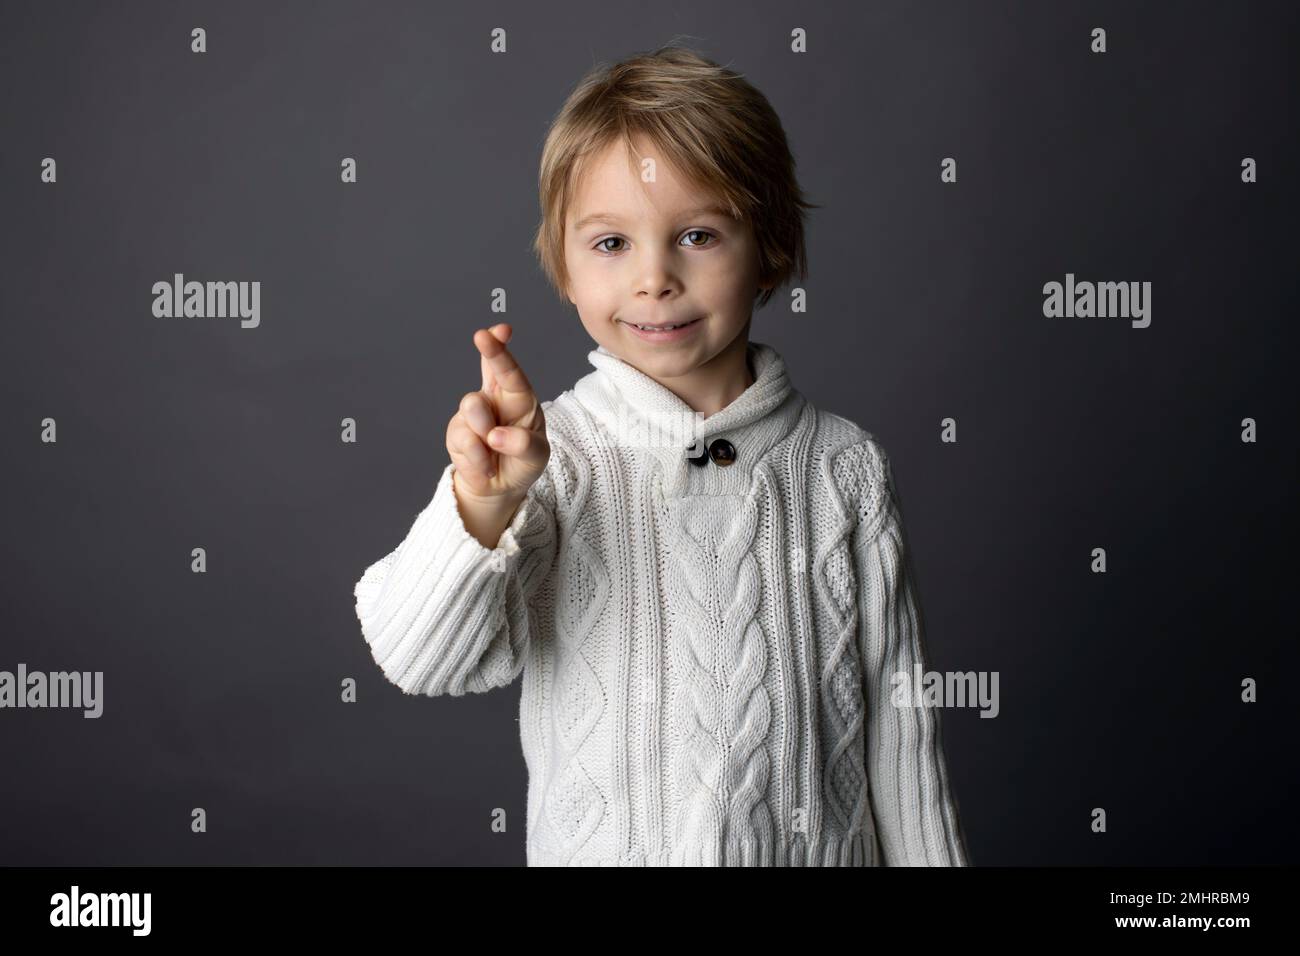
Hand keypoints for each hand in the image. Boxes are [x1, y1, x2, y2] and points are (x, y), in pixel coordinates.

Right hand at [445, 323, 549, 502]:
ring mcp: (472, 413)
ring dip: (486, 433)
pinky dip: (479, 459)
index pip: (511, 371)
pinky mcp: (456, 431)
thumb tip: (496, 435)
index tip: (500, 331)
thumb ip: (524, 445)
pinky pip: (464, 439)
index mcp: (519, 398)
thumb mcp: (536, 457)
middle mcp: (495, 398)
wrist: (498, 488)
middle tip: (484, 336)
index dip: (503, 349)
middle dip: (491, 352)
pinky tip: (485, 465)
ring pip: (473, 407)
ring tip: (495, 451)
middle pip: (490, 370)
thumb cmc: (522, 462)